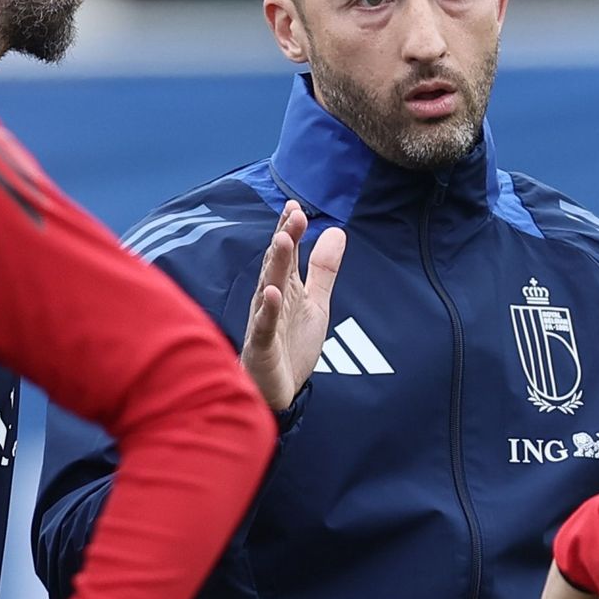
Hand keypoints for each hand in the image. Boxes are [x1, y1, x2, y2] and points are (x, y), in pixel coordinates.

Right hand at [240, 201, 345, 409]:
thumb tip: (336, 230)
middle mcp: (270, 301)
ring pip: (268, 289)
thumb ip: (323, 270)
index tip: (296, 205)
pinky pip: (264, 326)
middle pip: (277, 265)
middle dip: (285, 239)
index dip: (290, 230)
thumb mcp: (315, 303)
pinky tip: (272, 293)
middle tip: (294, 214)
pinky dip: (267, 310)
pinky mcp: (262, 347)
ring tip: (282, 240)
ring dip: (275, 265)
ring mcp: (264, 323)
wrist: (276, 392)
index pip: (286, 254)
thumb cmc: (291, 346)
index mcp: (284, 288)